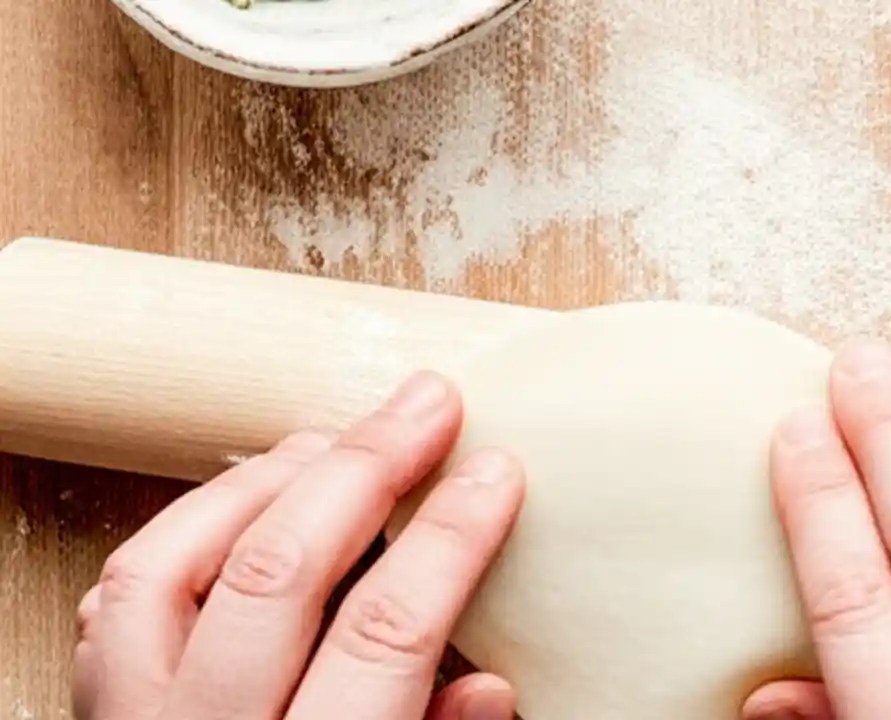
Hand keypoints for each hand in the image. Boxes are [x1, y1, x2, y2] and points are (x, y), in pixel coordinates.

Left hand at [73, 373, 524, 719]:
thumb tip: (490, 686)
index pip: (385, 634)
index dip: (451, 538)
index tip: (497, 472)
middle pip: (277, 573)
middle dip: (365, 468)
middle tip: (427, 405)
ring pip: (170, 569)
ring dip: (265, 480)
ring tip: (340, 437)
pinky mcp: (101, 719)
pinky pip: (124, 597)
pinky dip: (190, 526)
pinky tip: (251, 496)